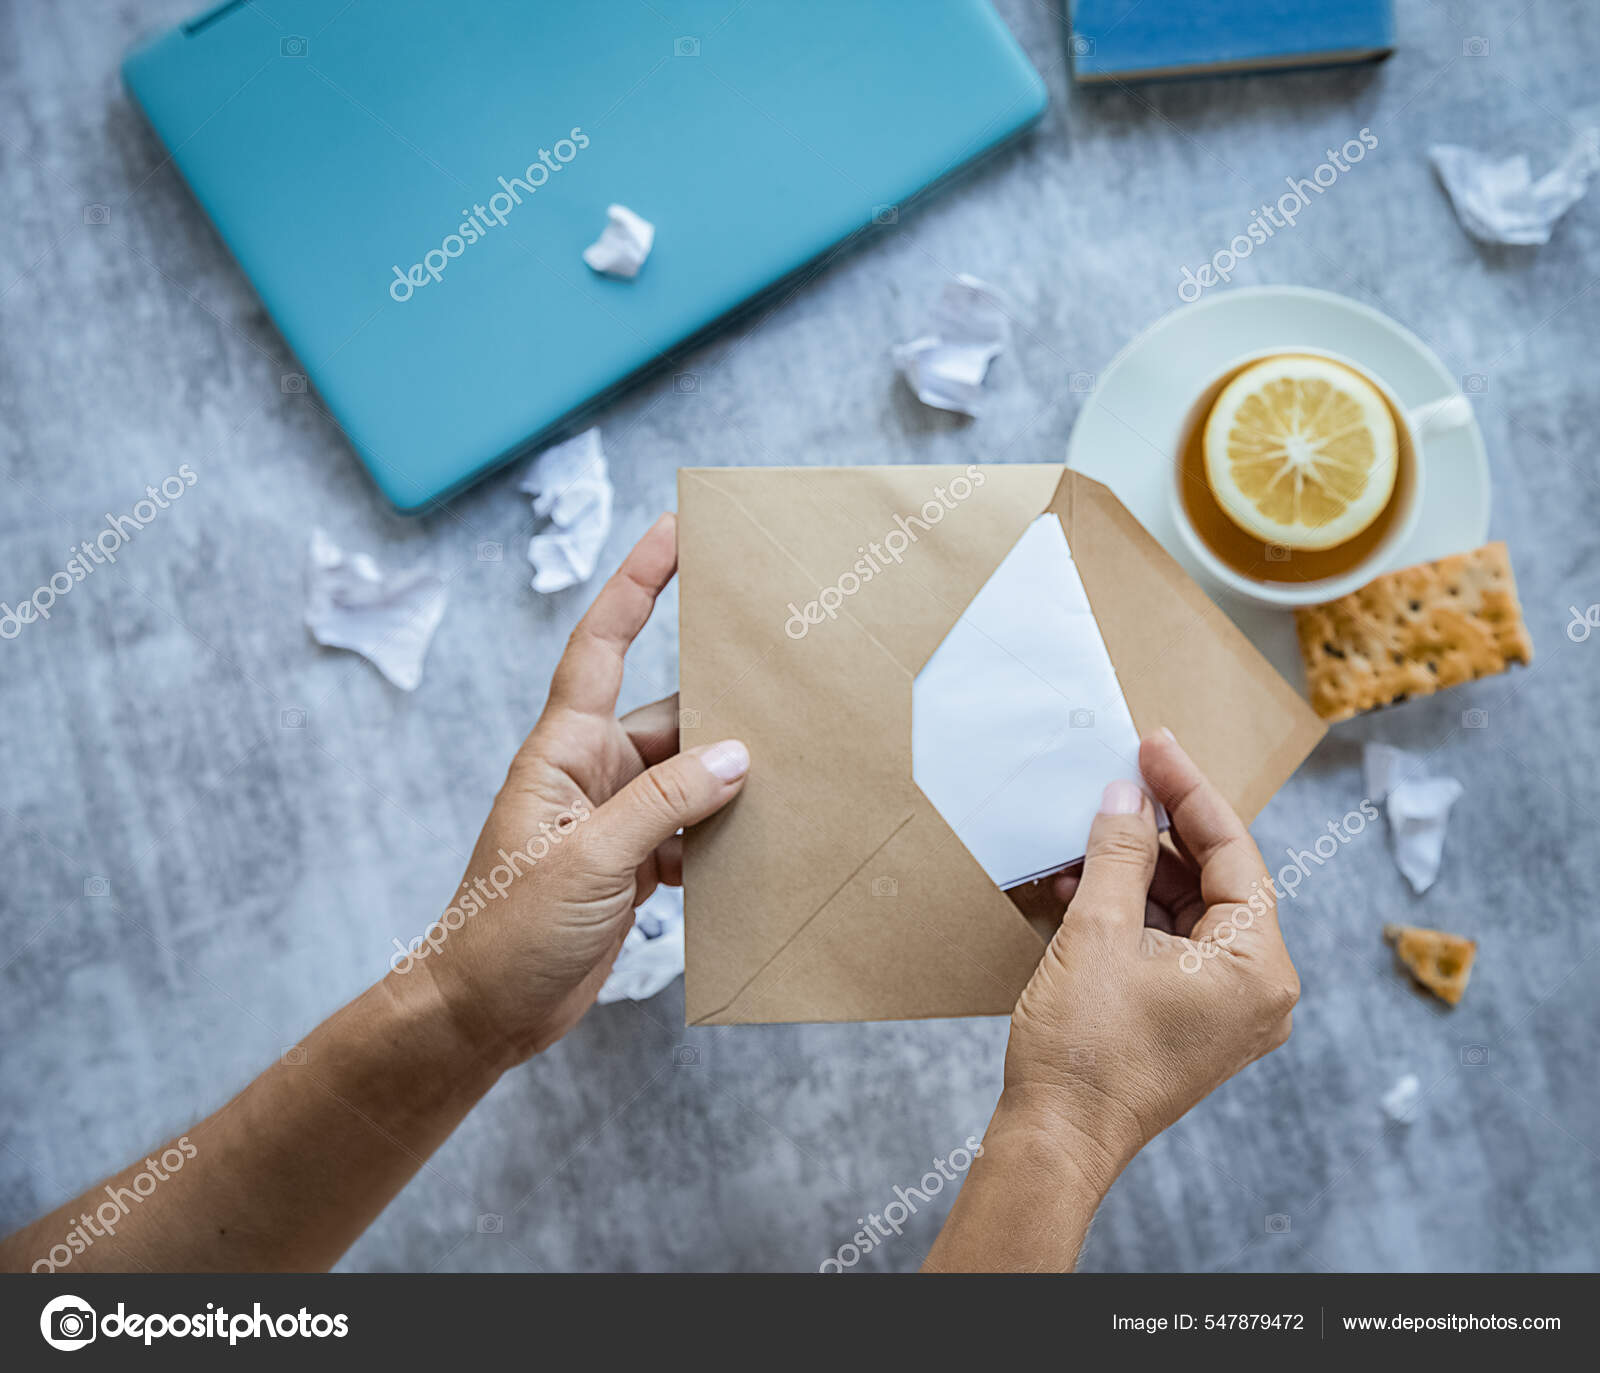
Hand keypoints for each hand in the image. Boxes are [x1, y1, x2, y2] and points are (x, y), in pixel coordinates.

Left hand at [403, 514, 749, 1065]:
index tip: (675, 532)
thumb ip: (665, 803)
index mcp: (564, 750)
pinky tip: (757, 848)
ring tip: (792, 777)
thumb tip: (736, 756)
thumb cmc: (506, 930)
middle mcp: (590, 773)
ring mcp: (612, 819)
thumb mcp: (589, 859)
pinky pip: (690, 828)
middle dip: (725, 706)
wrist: (481, 1013)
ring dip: (730, 782)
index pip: (602, 645)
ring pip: (689, 776)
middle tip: (789, 686)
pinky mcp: (630, 863)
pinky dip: (721, 836)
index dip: (637, 584)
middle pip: (671, 716)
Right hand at [1002, 729, 1298, 1191]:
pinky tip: (1084, 888)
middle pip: (1217, 880)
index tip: (1154, 746)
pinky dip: (1134, 914)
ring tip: (1088, 837)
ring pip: (1191, 912)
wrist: (1056, 1139)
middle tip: (1121, 779)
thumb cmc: (1084, 1050)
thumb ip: (1120, 854)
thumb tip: (1126, 797)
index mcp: (1259, 966)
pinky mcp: (1194, 1022)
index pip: (1233, 852)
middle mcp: (1259, 990)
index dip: (1188, 792)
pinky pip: (1174, 946)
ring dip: (1139, 873)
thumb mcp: (1099, 932)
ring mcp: (1228, 1011)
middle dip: (1161, 831)